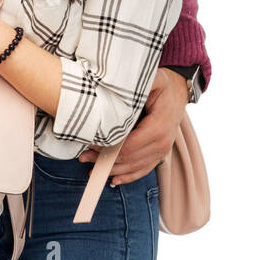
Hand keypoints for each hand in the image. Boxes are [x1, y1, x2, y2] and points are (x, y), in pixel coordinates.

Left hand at [79, 67, 187, 183]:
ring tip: (91, 167)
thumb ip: (134, 85)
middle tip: (83, 156)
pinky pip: (144, 169)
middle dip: (106, 159)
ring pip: (136, 166)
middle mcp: (164, 141)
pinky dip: (129, 176)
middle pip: (131, 157)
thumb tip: (113, 86)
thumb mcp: (151, 79)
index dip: (109, 146)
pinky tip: (115, 180)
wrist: (176, 92)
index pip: (131, 143)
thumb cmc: (160, 85)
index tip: (90, 142)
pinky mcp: (159, 153)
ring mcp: (163, 149)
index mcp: (160, 124)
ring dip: (113, 169)